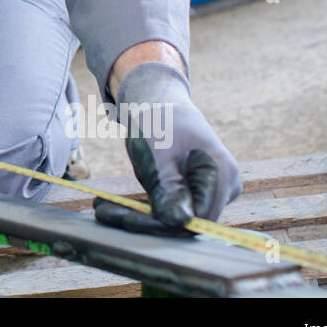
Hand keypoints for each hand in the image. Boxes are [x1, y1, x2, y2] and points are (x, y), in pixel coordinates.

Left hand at [93, 61, 241, 236]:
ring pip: (175, 216)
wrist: (159, 102)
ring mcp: (212, 191)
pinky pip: (170, 209)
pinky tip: (111, 206)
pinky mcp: (195, 193)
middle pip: (186, 219)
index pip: (198, 216)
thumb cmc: (161, 121)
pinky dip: (142, 209)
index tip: (127, 220)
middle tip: (104, 213)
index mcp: (223, 174)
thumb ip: (170, 190)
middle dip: (143, 220)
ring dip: (137, 216)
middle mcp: (225, 187)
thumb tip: (179, 223)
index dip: (164, 223)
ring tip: (101, 208)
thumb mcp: (159, 156)